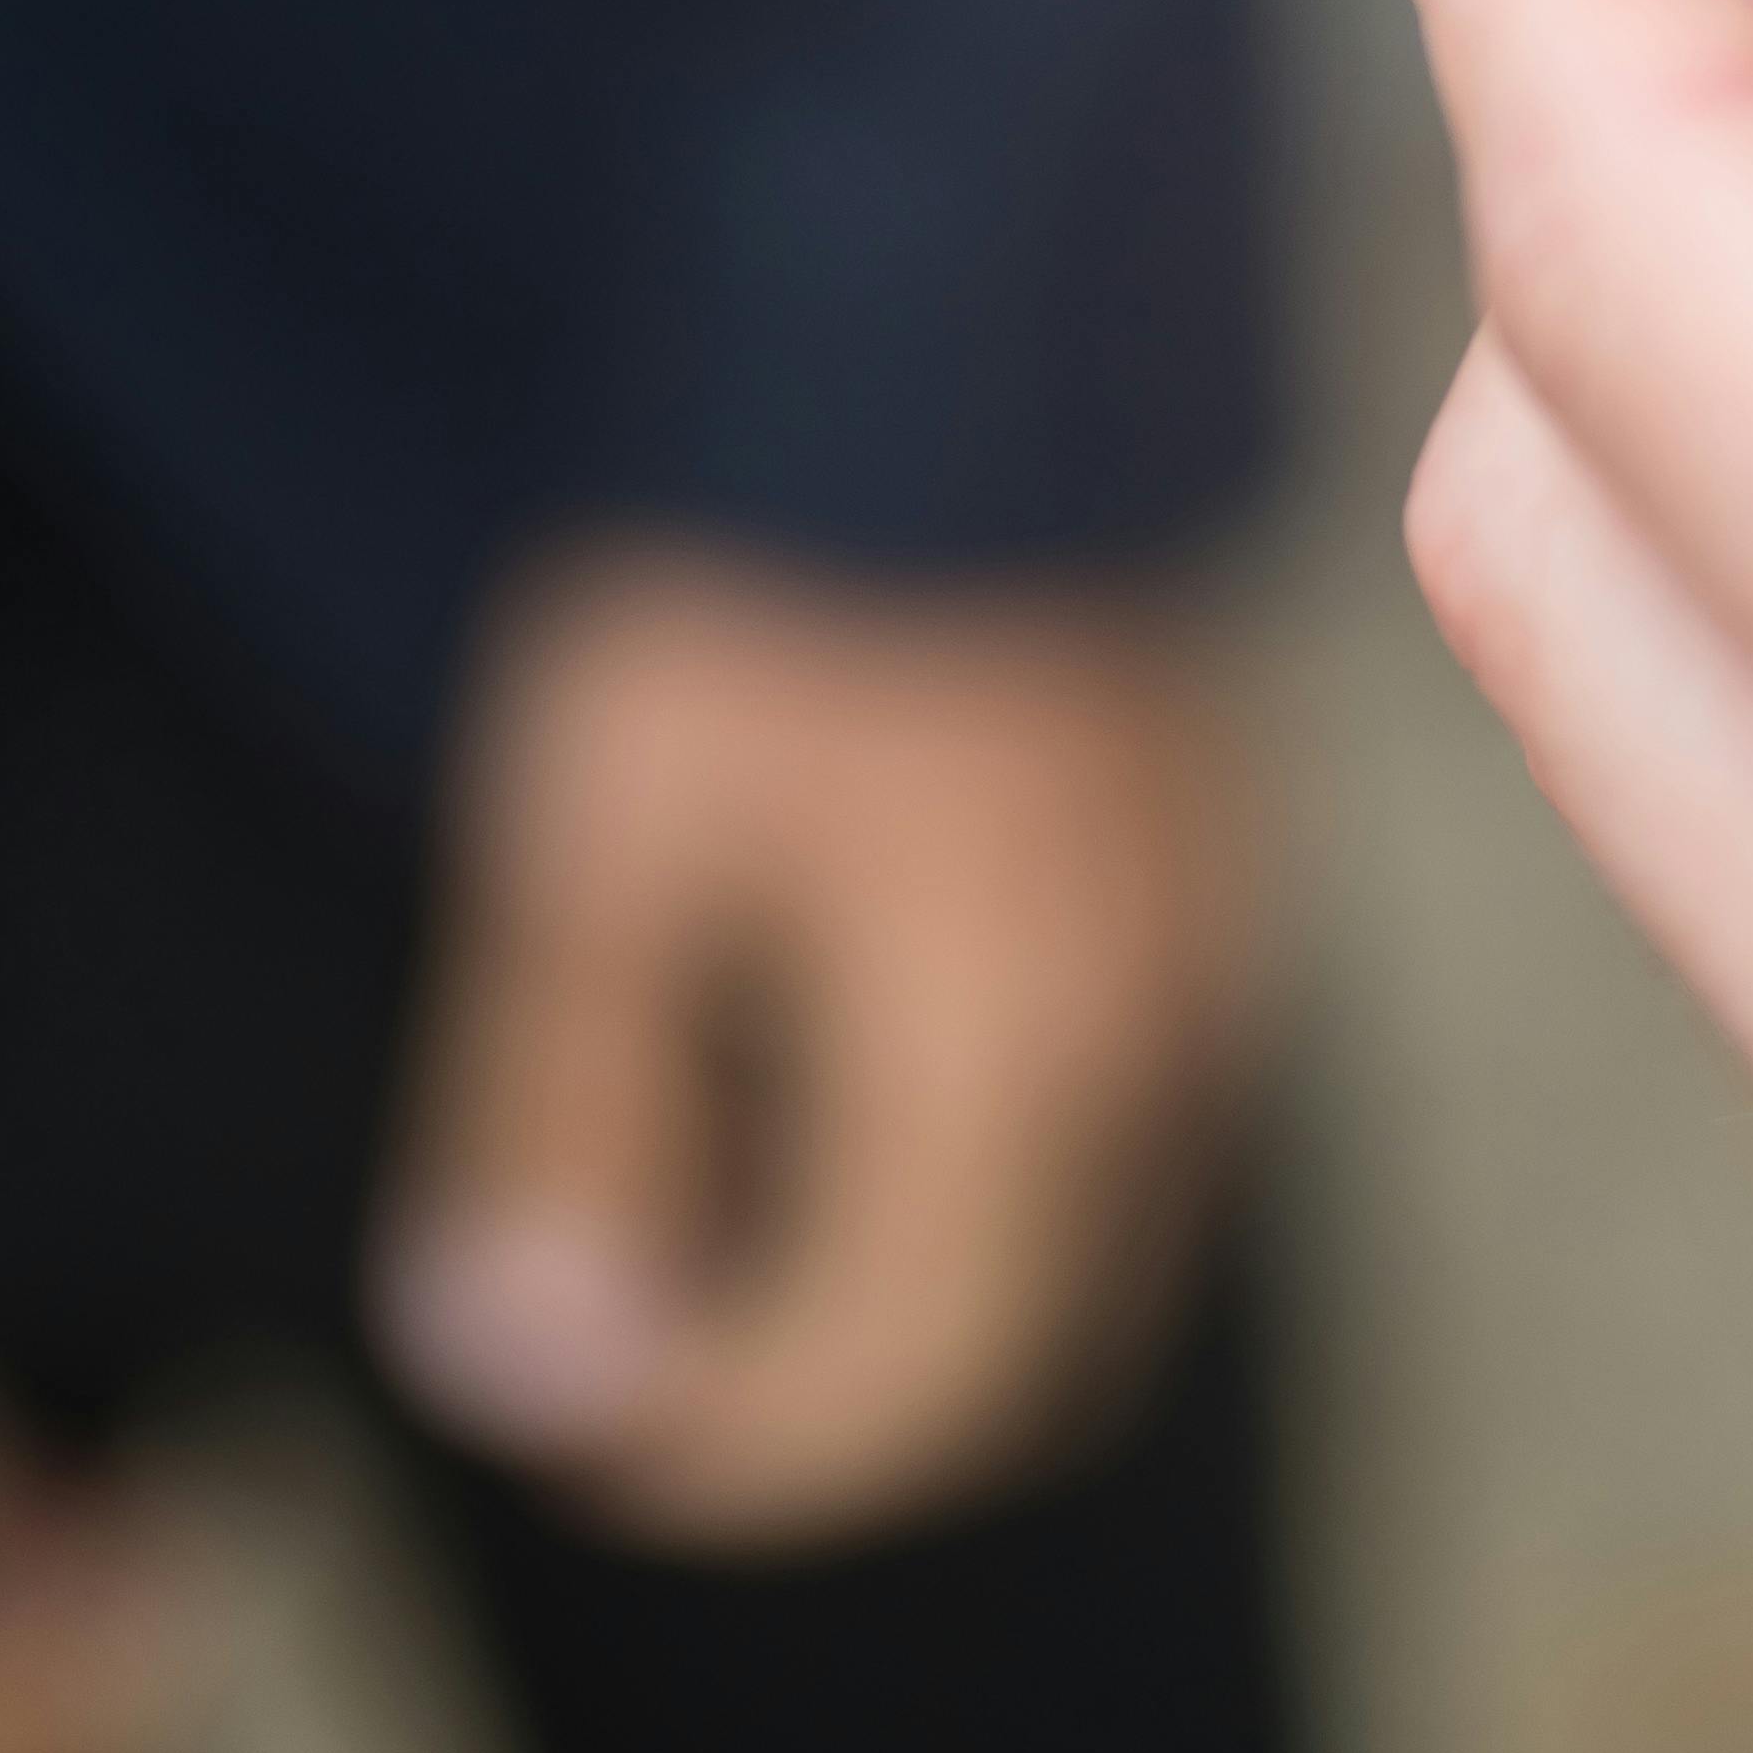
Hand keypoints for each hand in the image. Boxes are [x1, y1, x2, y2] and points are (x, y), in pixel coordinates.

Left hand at [370, 538, 1260, 1553]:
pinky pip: (1137, 1114)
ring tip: (713, 1234)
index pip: (906, 1368)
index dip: (739, 1450)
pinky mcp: (1225, 860)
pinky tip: (842, 1085)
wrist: (935, 302)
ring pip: (1101, 1235)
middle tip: (640, 1376)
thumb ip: (567, 1123)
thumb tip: (527, 1373)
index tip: (586, 1436)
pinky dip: (997, 1178)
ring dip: (924, 1300)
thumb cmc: (753, 547)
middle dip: (836, 1406)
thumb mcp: (600, 838)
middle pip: (1036, 1343)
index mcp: (1016, 1038)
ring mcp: (1222, 936)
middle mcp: (1167, 1019)